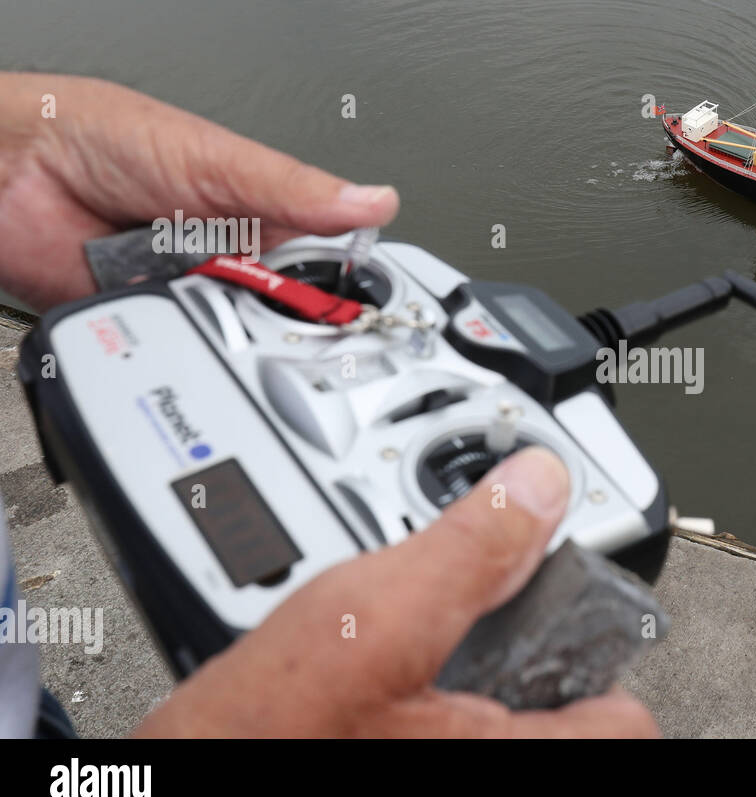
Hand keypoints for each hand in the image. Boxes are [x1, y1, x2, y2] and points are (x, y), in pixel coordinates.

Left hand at [0, 72, 399, 311]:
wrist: (8, 168)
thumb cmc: (102, 136)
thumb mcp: (216, 159)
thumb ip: (294, 189)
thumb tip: (373, 201)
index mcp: (259, 218)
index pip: (320, 267)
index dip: (339, 294)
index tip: (355, 312)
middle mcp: (226, 262)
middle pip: (280, 316)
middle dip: (277, 319)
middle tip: (270, 303)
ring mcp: (186, 297)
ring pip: (230, 341)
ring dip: (225, 332)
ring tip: (208, 299)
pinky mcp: (146, 327)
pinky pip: (177, 354)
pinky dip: (177, 349)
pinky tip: (173, 322)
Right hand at [133, 447, 658, 737]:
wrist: (173, 788)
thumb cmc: (254, 745)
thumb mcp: (368, 618)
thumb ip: (470, 551)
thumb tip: (539, 485)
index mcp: (512, 762)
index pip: (626, 722)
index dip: (594, 657)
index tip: (560, 618)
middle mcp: (492, 778)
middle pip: (558, 713)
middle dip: (512, 659)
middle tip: (454, 633)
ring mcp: (449, 776)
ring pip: (494, 721)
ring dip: (460, 675)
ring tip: (399, 653)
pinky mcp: (398, 765)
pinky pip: (439, 732)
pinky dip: (420, 702)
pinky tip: (369, 683)